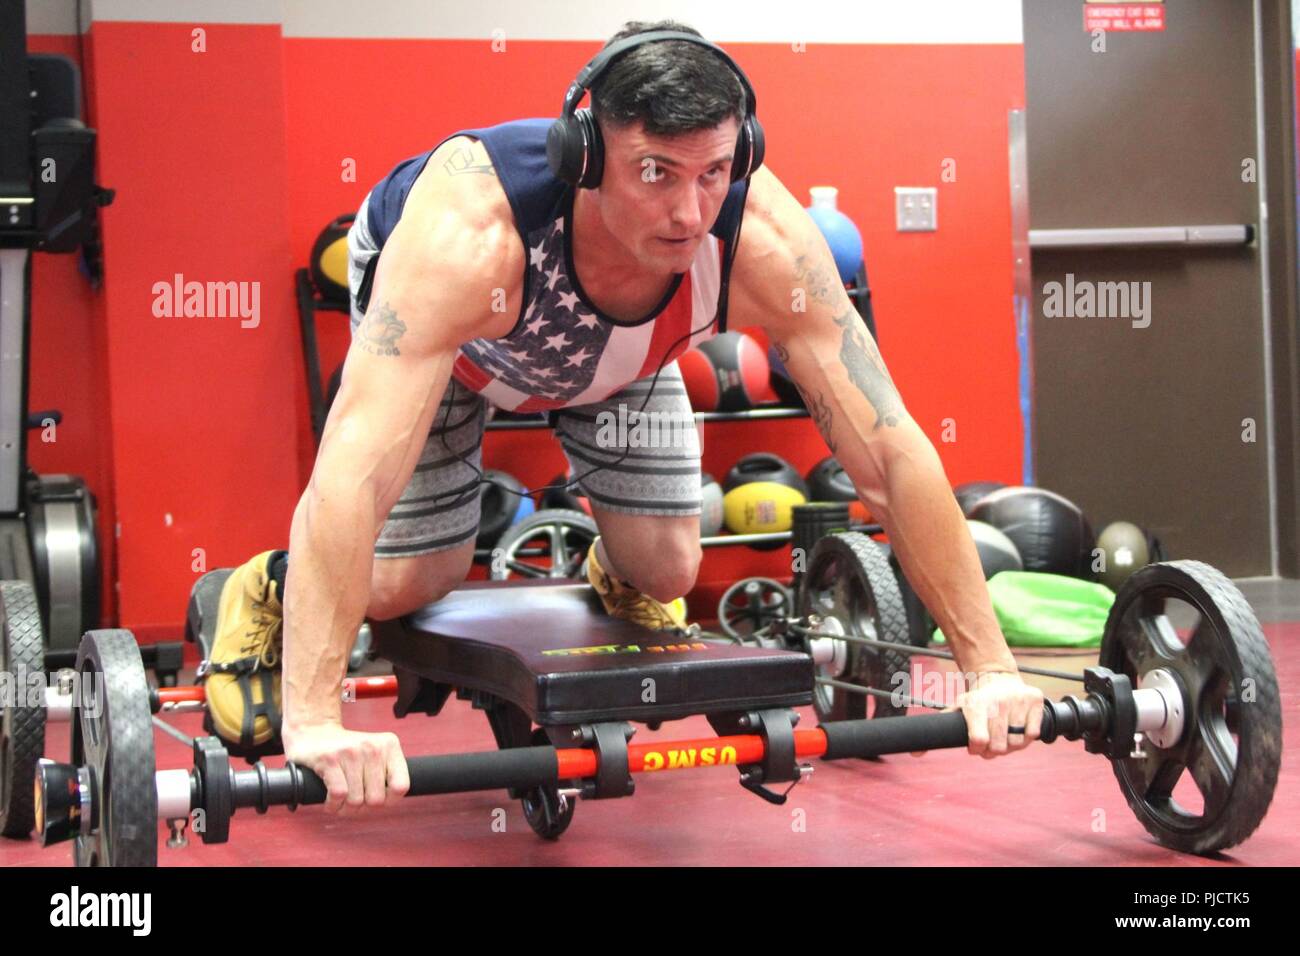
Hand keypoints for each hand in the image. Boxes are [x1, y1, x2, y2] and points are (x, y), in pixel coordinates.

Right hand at [282, 722, 410, 812]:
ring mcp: (351, 752)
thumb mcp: (374, 754)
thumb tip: (391, 802)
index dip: (389, 801)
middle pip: (376, 800)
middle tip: (353, 802)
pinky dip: (333, 805)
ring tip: (340, 802)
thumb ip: (387, 774)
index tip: (375, 799)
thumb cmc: (346, 751)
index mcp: (389, 745)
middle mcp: (373, 747)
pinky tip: (330, 801)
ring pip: (356, 800)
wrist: (313, 731)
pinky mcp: (330, 759)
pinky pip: (338, 795)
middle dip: (362, 808)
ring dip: (345, 809)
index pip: (401, 786)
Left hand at [911, 671, 1043, 759]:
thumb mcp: (957, 710)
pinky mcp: (1035, 701)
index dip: (978, 749)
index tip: (976, 746)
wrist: (998, 678)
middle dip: (993, 751)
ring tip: (1003, 734)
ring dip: (1010, 746)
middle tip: (990, 742)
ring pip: (1017, 743)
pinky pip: (1033, 734)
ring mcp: (1018, 701)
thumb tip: (915, 754)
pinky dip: (1026, 737)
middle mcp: (998, 701)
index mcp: (976, 705)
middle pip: (999, 747)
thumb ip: (939, 731)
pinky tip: (1017, 727)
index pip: (980, 741)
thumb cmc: (976, 701)